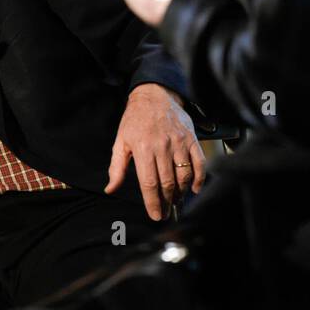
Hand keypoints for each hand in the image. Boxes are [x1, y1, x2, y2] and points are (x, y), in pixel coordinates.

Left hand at [104, 83, 205, 220]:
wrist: (154, 95)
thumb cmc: (135, 119)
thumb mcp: (120, 141)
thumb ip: (116, 168)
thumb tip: (110, 189)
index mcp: (143, 148)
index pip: (149, 183)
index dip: (153, 202)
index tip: (155, 215)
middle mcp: (162, 146)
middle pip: (167, 182)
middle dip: (167, 201)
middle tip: (166, 211)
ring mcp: (179, 142)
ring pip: (184, 175)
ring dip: (181, 192)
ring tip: (176, 200)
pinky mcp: (192, 138)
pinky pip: (199, 162)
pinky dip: (199, 178)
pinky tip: (194, 188)